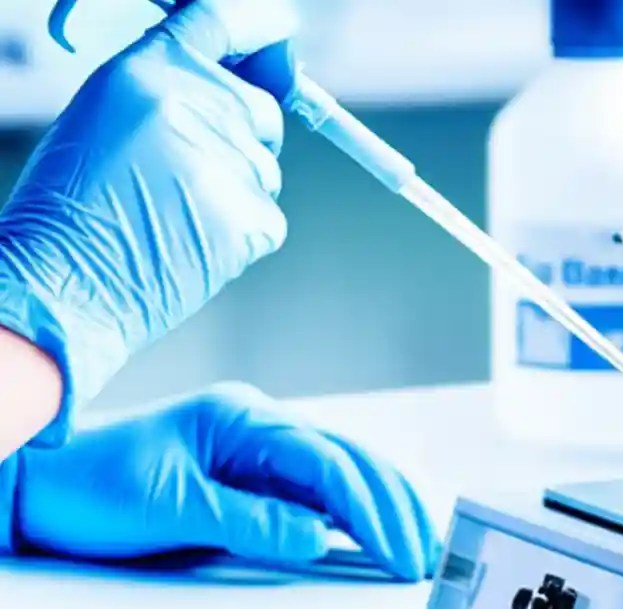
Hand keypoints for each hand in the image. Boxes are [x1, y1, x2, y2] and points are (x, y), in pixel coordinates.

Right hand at [0, 0, 298, 443]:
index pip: (222, 24)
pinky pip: (268, 217)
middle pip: (261, 106)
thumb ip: (171, 90)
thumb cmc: (72, 210)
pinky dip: (241, 232)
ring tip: (173, 213)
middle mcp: (196, 108)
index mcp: (147, 73)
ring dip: (235, 186)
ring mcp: (230, 164)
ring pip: (265, 167)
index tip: (277, 37)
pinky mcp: (254, 218)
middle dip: (244, 132)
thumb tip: (241, 80)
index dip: (260, 31)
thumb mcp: (103, 121)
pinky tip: (190, 242)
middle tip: (192, 169)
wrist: (64, 287)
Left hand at [6, 382, 439, 580]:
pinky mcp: (252, 477)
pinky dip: (352, 512)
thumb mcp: (169, 506)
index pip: (325, 461)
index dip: (367, 507)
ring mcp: (257, 450)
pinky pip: (316, 491)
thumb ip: (248, 520)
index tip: (393, 547)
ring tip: (416, 543)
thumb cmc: (91, 484)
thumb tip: (318, 536)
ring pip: (341, 471)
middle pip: (349, 459)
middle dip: (392, 505)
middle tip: (423, 553)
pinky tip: (373, 532)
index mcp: (242, 418)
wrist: (42, 484)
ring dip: (381, 505)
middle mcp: (258, 426)